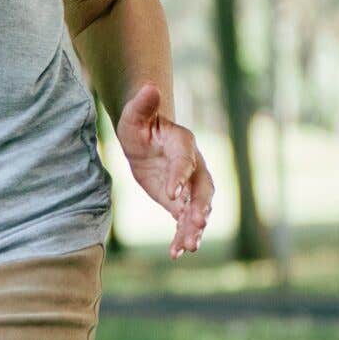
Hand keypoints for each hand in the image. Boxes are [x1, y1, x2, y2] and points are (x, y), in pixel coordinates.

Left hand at [116, 80, 212, 256]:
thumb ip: (143, 104)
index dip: (179, 177)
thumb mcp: (135, 114)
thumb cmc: (139, 123)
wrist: (144, 138)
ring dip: (194, 227)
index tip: (172, 195)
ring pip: (199, 208)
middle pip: (204, 189)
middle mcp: (193, 166)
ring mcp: (190, 185)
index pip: (184, 162)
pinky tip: (177, 253)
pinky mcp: (181, 201)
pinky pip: (185, 220)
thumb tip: (149, 86)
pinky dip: (183, 236)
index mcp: (183, 144)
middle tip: (194, 224)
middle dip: (200, 208)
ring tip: (188, 247)